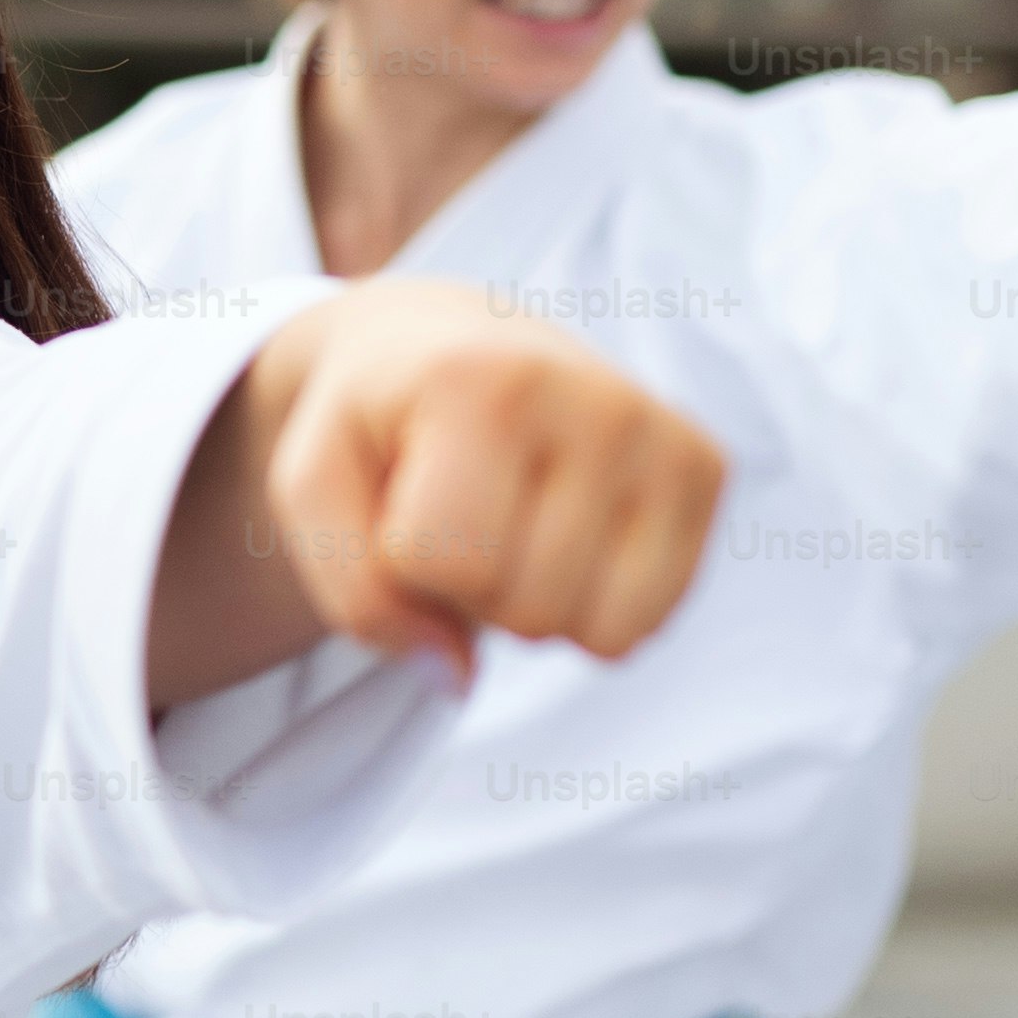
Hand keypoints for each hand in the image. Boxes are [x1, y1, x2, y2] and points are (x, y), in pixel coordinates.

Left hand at [252, 280, 727, 673]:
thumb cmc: (378, 425)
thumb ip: (350, 590)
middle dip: (474, 589)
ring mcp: (661, 433)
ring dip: (537, 606)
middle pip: (526, 606)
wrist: (453, 340)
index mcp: (485, 380)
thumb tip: (454, 677)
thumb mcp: (313, 486)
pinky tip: (566, 535)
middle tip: (464, 512)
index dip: (401, 560)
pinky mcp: (704, 467)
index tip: (404, 496)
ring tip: (512, 523)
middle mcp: (594, 397)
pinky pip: (650, 621)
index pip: (440, 560)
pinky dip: (595, 609)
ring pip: (600, 631)